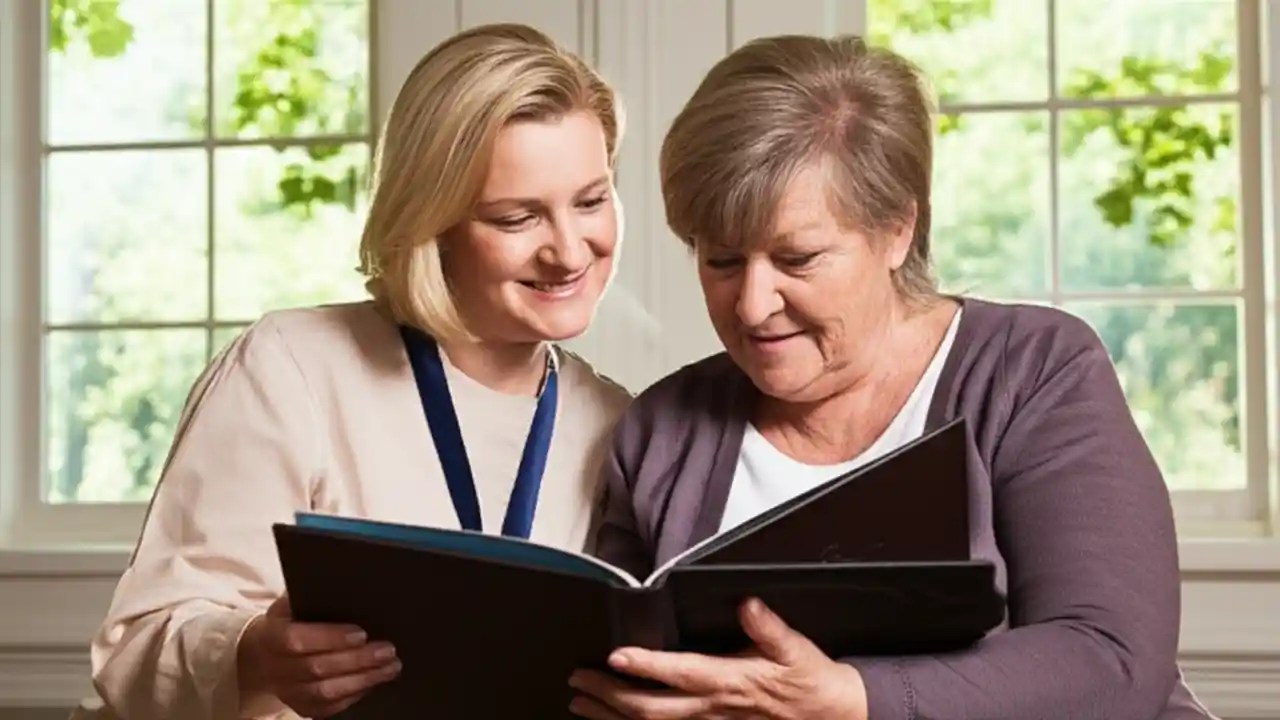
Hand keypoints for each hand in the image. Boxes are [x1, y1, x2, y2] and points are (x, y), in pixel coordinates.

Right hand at [237, 594, 400, 717]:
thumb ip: (311, 597)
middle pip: (316, 669)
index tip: (361, 633)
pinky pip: (330, 708)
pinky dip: (356, 695)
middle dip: (356, 660)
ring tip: (391, 667)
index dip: (329, 638)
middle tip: (388, 650)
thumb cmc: (287, 622)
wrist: (264, 654)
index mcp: (270, 637)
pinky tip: (376, 681)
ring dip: (363, 680)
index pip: (296, 640)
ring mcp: (287, 693)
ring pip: (325, 693)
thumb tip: (342, 583)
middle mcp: (275, 669)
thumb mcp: (291, 604)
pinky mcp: (301, 708)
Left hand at [568, 597, 866, 719]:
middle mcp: (713, 708)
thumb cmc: (810, 680)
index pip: (680, 674)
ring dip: (611, 715)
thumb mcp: (797, 649)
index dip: (646, 666)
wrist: (833, 716)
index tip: (616, 655)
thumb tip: (748, 605)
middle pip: (651, 709)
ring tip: (580, 701)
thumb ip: (769, 628)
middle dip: (610, 695)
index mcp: (730, 682)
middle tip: (577, 678)